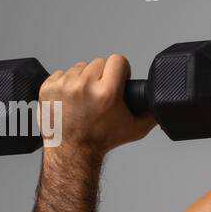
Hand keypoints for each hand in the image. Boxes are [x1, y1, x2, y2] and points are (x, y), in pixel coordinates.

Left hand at [38, 54, 154, 155]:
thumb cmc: (102, 140)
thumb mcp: (135, 129)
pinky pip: (61, 73)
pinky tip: (71, 99)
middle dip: (102, 76)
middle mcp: (84, 86)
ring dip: (84, 79)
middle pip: (99, 62)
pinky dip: (66, 83)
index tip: (118, 79)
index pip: (117, 60)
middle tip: (101, 94)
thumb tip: (162, 104)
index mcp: (106, 93)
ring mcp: (64, 86)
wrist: (73, 151)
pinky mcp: (48, 87)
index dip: (121, 70)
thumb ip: (152, 114)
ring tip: (85, 98)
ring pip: (80, 67)